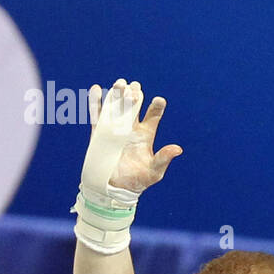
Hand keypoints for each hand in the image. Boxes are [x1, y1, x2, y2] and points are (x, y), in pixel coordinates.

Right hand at [83, 79, 182, 198]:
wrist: (114, 189)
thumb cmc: (138, 181)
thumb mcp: (154, 172)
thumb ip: (163, 159)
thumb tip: (178, 149)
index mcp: (146, 134)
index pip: (153, 116)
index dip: (156, 107)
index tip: (158, 100)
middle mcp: (131, 128)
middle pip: (134, 106)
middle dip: (135, 95)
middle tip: (135, 87)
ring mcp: (115, 129)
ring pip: (116, 106)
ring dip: (117, 94)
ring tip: (119, 83)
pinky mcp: (99, 133)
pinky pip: (97, 116)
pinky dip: (95, 102)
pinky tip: (95, 89)